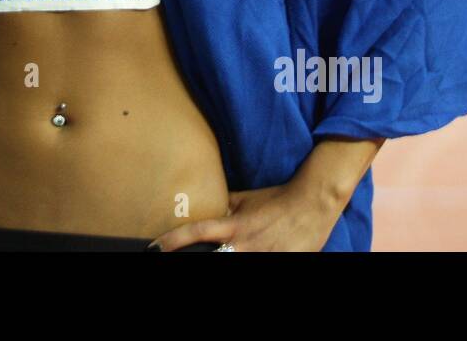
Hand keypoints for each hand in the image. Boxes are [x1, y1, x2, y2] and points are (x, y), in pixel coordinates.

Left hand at [146, 179, 340, 251]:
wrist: (312, 204)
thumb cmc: (276, 199)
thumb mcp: (246, 199)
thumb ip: (225, 205)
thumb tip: (207, 207)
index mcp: (234, 225)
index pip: (197, 232)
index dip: (174, 240)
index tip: (154, 247)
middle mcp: (245, 244)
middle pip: (212, 258)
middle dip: (192, 259)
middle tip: (171, 258)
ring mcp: (263, 257)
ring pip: (233, 264)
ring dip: (220, 260)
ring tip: (209, 257)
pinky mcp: (281, 264)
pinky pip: (258, 267)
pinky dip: (245, 264)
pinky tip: (236, 259)